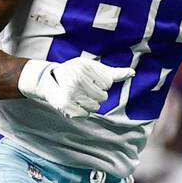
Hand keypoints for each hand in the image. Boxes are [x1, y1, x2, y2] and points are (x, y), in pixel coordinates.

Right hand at [18, 56, 133, 118]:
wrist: (49, 80)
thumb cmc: (75, 73)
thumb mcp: (93, 68)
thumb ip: (113, 72)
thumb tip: (132, 73)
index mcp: (86, 67)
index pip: (108, 83)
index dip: (100, 84)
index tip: (89, 80)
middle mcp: (78, 79)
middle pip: (103, 97)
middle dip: (95, 95)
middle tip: (82, 89)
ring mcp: (71, 92)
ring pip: (95, 107)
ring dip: (88, 104)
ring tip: (77, 96)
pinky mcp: (65, 105)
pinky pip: (85, 115)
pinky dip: (81, 112)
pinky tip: (73, 103)